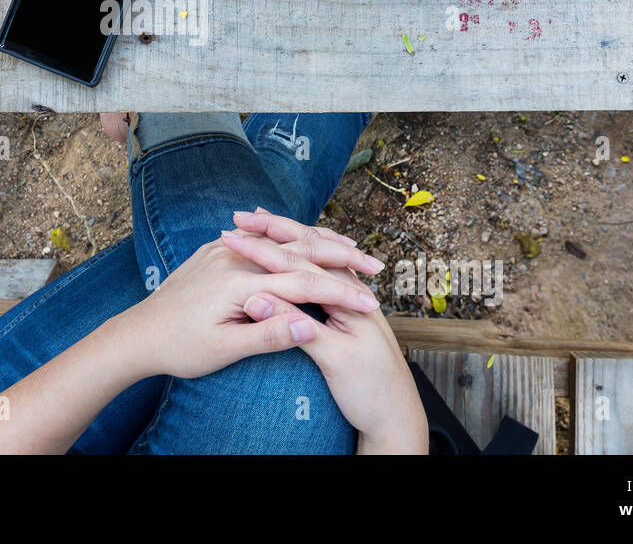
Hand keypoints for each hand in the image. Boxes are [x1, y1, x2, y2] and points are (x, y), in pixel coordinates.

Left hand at [122, 232, 381, 380]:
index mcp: (238, 282)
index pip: (303, 282)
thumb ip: (268, 335)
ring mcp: (223, 251)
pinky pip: (263, 242)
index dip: (341, 292)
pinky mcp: (216, 253)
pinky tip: (307, 246)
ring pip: (282, 242)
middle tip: (376, 265)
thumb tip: (311, 324)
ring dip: (319, 244)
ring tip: (352, 249)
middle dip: (340, 258)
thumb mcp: (225, 350)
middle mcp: (232, 258)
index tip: (372, 303)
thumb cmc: (179, 348)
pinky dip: (292, 243)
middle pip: (298, 252)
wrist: (137, 334)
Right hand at [226, 210, 427, 453]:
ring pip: (311, 260)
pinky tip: (282, 257)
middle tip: (241, 214)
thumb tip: (258, 298)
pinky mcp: (342, 314)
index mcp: (348, 299)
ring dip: (285, 239)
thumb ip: (297, 328)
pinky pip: (313, 275)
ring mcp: (347, 302)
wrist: (398, 418)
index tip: (234, 237)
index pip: (300, 263)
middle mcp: (350, 292)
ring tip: (258, 222)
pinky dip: (294, 260)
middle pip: (308, 251)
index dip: (265, 249)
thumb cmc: (371, 391)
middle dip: (275, 231)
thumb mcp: (334, 360)